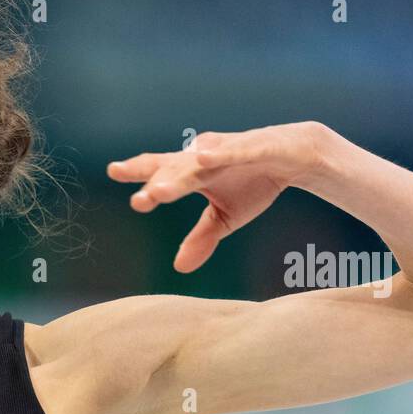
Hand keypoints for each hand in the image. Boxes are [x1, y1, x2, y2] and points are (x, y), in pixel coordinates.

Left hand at [107, 120, 330, 272]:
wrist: (299, 157)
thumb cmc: (254, 182)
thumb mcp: (226, 217)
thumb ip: (201, 238)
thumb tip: (179, 268)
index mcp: (192, 171)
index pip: (160, 170)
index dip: (137, 171)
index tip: (113, 171)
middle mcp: (204, 156)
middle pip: (174, 169)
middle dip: (156, 184)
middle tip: (140, 201)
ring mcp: (228, 149)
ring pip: (198, 163)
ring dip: (179, 175)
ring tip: (159, 190)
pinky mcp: (256, 146)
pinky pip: (235, 151)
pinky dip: (220, 154)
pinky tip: (202, 158)